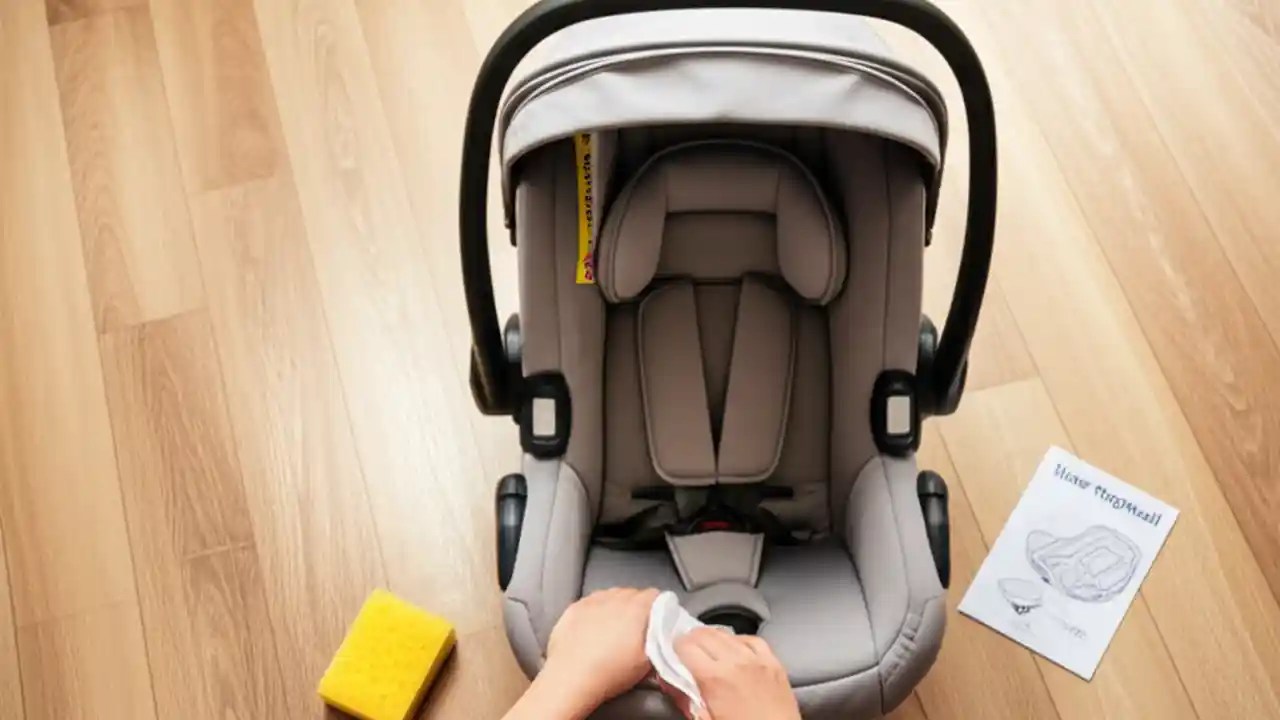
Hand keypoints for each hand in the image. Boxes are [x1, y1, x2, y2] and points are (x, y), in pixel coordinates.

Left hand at [503, 587, 659, 719]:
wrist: (571, 678)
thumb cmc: (609, 673)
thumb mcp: (647, 663)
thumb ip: (659, 642)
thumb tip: (661, 636)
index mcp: (637, 608)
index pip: (655, 595)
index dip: (658, 608)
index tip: (656, 621)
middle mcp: (615, 598)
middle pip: (632, 594)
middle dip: (636, 608)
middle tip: (634, 630)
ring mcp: (592, 601)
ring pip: (610, 596)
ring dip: (615, 608)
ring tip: (612, 631)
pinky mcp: (574, 608)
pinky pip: (590, 604)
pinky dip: (594, 613)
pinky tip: (592, 630)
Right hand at [672, 628, 800, 719]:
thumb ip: (686, 699)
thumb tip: (672, 682)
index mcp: (714, 678)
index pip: (685, 646)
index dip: (675, 648)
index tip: (673, 654)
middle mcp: (735, 662)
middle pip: (704, 634)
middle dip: (691, 640)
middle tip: (686, 651)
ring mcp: (757, 660)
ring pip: (727, 634)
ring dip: (713, 638)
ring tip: (707, 650)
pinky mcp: (774, 663)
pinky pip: (752, 640)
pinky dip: (739, 641)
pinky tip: (735, 650)